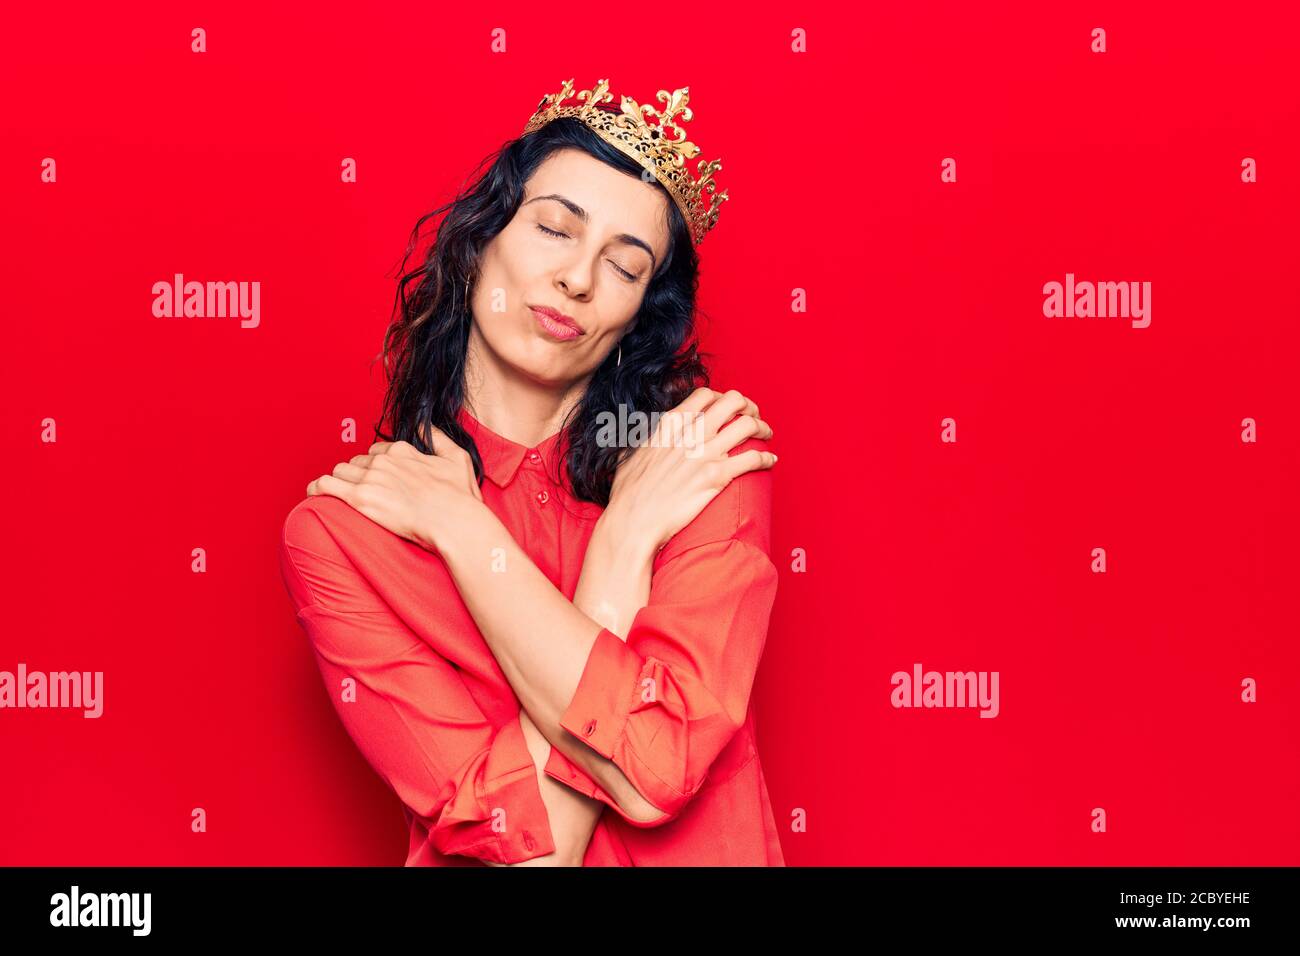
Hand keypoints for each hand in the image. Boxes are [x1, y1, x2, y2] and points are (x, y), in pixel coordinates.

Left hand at [305, 423, 484, 553]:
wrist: (455, 523)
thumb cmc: (460, 497)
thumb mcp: (457, 458)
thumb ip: (438, 438)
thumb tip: (423, 424)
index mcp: (403, 450)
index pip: (377, 452)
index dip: (377, 466)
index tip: (381, 480)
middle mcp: (383, 461)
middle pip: (357, 461)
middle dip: (358, 474)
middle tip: (365, 491)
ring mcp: (370, 479)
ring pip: (340, 471)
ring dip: (340, 480)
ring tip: (341, 494)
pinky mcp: (360, 499)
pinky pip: (325, 485)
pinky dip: (316, 488)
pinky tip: (314, 494)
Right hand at [603, 387, 776, 554]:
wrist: (633, 521)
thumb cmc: (628, 494)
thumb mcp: (632, 455)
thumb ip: (649, 441)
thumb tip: (651, 438)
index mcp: (670, 424)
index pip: (705, 395)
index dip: (722, 398)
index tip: (728, 408)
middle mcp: (690, 433)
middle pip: (733, 401)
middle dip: (748, 406)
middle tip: (752, 417)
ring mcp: (705, 453)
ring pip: (748, 425)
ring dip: (763, 428)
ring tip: (766, 435)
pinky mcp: (717, 477)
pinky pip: (753, 458)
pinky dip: (766, 458)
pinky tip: (770, 461)